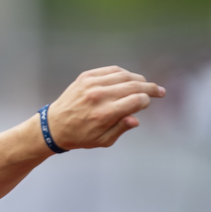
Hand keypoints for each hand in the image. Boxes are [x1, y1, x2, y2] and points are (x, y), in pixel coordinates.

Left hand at [47, 66, 164, 149]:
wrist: (53, 126)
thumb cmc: (79, 136)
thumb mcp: (103, 140)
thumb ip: (121, 128)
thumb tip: (136, 118)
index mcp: (105, 114)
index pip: (137, 100)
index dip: (146, 102)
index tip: (147, 104)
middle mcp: (99, 96)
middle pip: (134, 86)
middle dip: (150, 88)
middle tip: (159, 91)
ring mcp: (91, 84)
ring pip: (124, 75)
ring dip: (138, 79)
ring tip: (144, 85)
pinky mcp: (85, 77)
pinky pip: (110, 70)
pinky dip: (122, 73)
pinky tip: (128, 78)